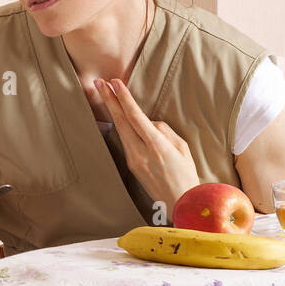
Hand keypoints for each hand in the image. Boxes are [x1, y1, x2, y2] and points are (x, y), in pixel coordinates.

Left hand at [95, 78, 199, 213]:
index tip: (115, 83)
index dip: (124, 99)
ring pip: (120, 130)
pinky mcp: (131, 166)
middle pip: (121, 122)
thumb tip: (149, 123)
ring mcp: (133, 160)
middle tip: (98, 82)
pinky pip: (126, 141)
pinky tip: (118, 115)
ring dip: (112, 111)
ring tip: (104, 94)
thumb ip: (164, 131)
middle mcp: (140, 153)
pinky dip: (121, 125)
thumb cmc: (187, 174)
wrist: (180, 203)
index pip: (135, 117)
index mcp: (156, 146)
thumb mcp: (182, 148)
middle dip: (109, 100)